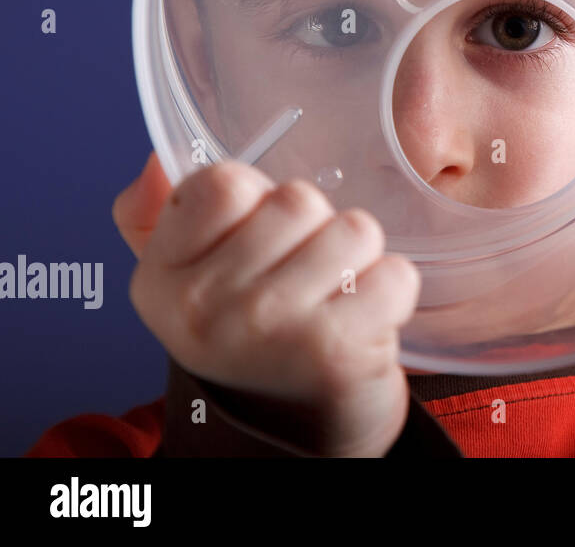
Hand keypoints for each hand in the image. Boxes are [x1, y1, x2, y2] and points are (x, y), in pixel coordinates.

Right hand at [112, 155, 419, 455]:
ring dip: (359, 260)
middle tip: (305, 280)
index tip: (258, 243)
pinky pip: (395, 274)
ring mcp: (268, 327)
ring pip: (354, 229)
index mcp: (162, 276)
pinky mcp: (333, 350)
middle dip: (317, 231)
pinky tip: (363, 322)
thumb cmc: (252, 338)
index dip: (259, 201)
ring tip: (335, 299)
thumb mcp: (189, 279)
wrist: (293, 433)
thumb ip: (162, 214)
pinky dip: (392, 293)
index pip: (226, 181)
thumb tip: (158, 162)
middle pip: (299, 200)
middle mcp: (205, 304)